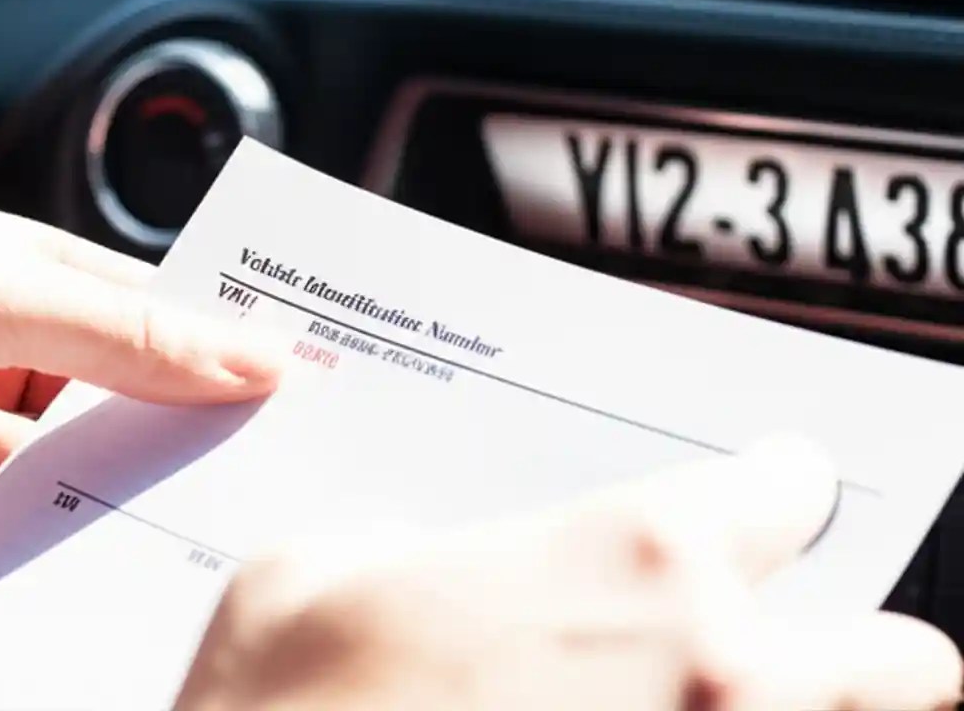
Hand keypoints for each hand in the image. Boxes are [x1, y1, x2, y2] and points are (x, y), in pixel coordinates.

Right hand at [174, 439, 961, 709]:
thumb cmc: (275, 710)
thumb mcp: (311, 572)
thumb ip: (409, 542)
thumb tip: (436, 561)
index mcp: (629, 557)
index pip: (782, 487)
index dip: (771, 489)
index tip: (760, 504)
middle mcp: (717, 673)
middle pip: (903, 654)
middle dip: (853, 646)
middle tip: (775, 652)